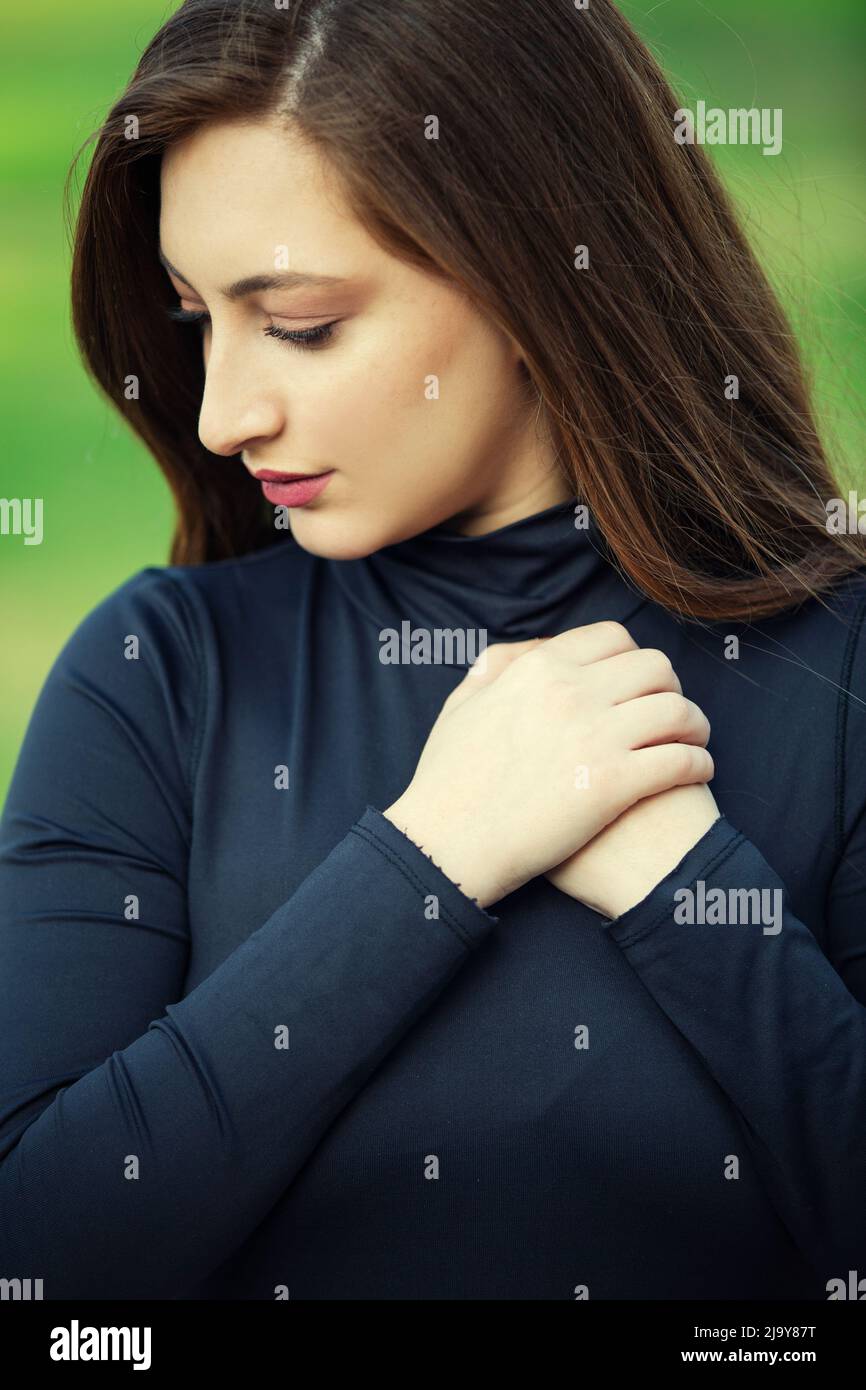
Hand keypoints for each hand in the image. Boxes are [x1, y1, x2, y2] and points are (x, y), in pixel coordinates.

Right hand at [383, 622, 713, 907]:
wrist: (447, 842)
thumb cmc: (447, 781)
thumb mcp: (461, 706)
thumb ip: (494, 670)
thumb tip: (523, 654)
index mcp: (538, 668)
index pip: (613, 638)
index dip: (635, 659)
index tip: (639, 683)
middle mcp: (572, 692)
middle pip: (655, 667)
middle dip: (669, 688)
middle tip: (672, 714)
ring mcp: (596, 737)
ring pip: (677, 710)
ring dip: (694, 725)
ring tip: (693, 742)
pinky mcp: (614, 785)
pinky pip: (680, 760)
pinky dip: (698, 764)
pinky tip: (696, 773)